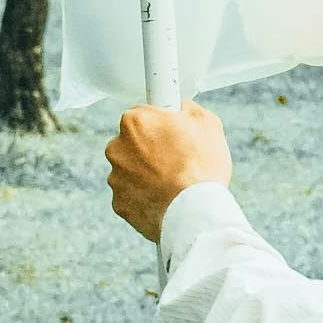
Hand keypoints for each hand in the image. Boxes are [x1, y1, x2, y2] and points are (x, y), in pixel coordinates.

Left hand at [105, 105, 231, 242]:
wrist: (196, 214)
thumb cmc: (201, 166)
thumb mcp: (206, 122)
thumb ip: (186, 108)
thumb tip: (181, 109)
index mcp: (135, 122)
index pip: (142, 113)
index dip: (159, 122)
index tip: (169, 130)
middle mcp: (117, 148)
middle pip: (132, 141)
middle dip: (149, 147)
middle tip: (175, 156)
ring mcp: (116, 179)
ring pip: (129, 169)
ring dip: (145, 173)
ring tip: (172, 181)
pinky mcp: (119, 205)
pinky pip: (130, 194)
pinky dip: (144, 195)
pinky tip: (164, 197)